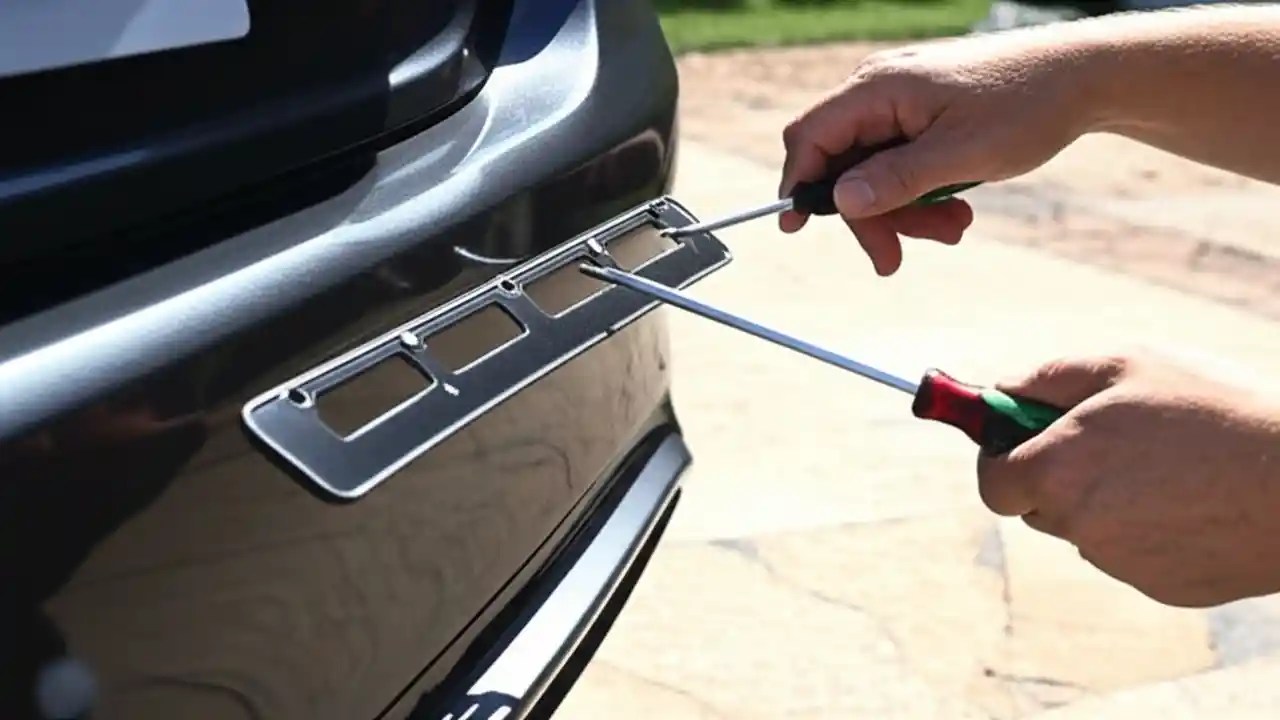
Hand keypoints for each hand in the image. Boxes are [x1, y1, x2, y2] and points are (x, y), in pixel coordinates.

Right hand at [779, 31, 1100, 274]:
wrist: (1084, 77)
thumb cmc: (1027, 103)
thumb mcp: (960, 154)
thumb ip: (895, 179)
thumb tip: (841, 200)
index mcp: (880, 87)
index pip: (811, 136)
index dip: (799, 183)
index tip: (795, 228)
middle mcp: (881, 89)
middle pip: (842, 163)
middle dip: (870, 214)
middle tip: (895, 258)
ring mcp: (902, 101)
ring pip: (874, 170)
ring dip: (904, 210)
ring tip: (953, 227)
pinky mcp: (924, 113)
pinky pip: (901, 161)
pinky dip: (922, 192)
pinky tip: (957, 207)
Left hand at [977, 353, 1279, 607]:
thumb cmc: (1213, 411)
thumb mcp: (1126, 366)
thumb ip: (1049, 379)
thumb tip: (1001, 392)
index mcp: (1056, 470)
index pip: (993, 483)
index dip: (1002, 458)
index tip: (1020, 439)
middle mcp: (1078, 525)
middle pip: (1038, 506)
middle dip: (1056, 475)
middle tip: (1105, 440)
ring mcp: (1120, 563)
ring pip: (1088, 529)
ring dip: (1105, 501)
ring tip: (1168, 465)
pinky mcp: (1160, 587)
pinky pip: (1134, 554)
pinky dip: (1149, 529)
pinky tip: (1195, 499)